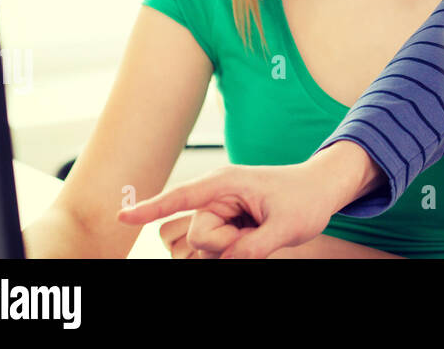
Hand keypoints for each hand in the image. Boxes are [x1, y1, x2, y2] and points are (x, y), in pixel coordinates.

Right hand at [117, 143, 380, 258]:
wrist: (321, 189)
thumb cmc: (307, 198)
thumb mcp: (287, 227)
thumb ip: (254, 247)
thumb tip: (226, 261)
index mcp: (226, 183)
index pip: (181, 198)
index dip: (150, 208)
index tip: (121, 216)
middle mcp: (217, 194)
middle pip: (200, 235)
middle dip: (226, 244)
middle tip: (259, 231)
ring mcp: (220, 209)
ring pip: (208, 245)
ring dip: (233, 248)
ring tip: (260, 230)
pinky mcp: (225, 222)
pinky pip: (217, 247)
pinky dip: (234, 249)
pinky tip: (254, 236)